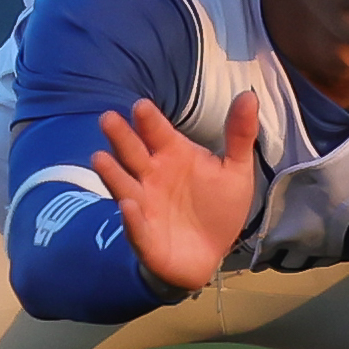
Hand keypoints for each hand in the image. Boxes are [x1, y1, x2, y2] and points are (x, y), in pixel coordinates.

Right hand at [91, 94, 259, 292]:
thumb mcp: (235, 171)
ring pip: (124, 185)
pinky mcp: (144, 235)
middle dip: (120, 137)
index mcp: (173, 155)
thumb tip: (248, 95)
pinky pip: (135, 226)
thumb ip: (239, 135)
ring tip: (100, 158)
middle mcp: (152, 176)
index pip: (158, 133)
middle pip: (132, 153)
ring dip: (112, 173)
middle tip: (108, 118)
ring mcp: (144, 205)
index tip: (141, 106)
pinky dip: (131, 218)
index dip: (150, 120)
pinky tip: (128, 205)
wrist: (209, 253)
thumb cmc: (217, 207)